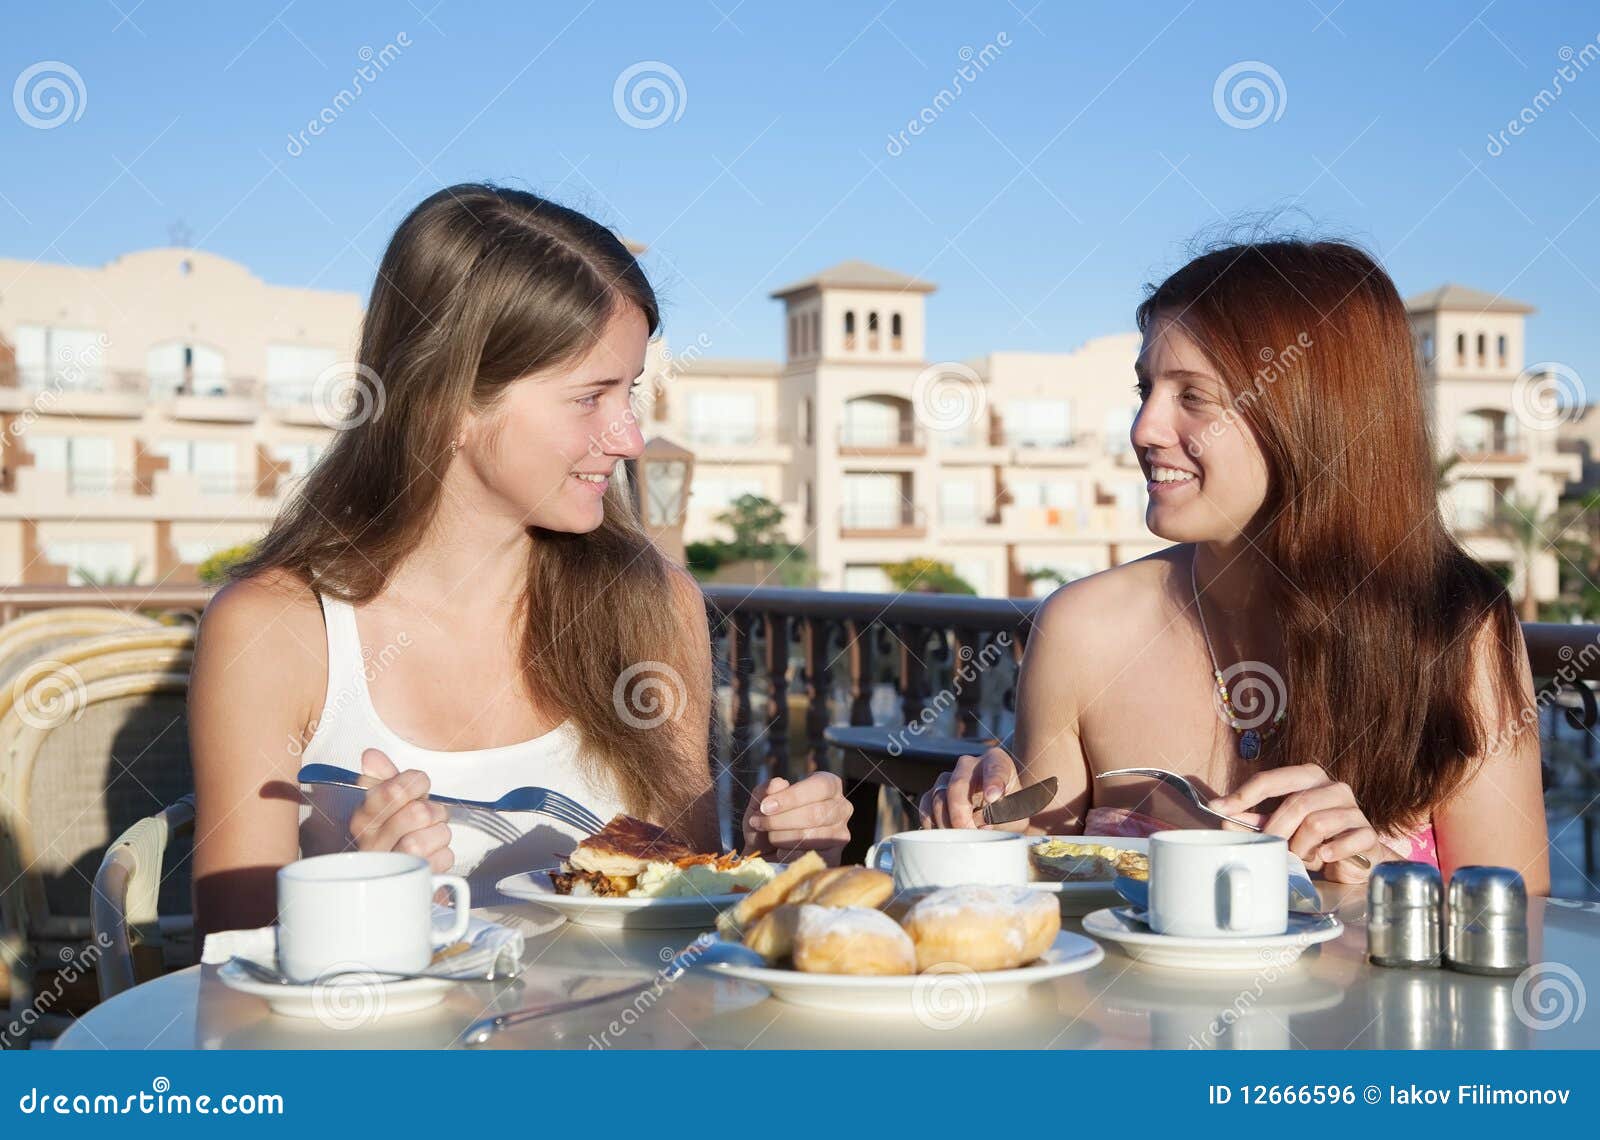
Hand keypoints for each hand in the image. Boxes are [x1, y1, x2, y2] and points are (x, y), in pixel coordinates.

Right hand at [347, 747, 454, 873]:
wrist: (401, 875)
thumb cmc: (399, 831)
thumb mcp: (391, 801)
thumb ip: (384, 776)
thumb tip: (370, 756)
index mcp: (364, 818)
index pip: (396, 789)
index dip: (416, 783)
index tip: (418, 787)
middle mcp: (371, 844)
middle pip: (417, 813)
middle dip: (432, 810)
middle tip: (429, 815)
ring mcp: (390, 866)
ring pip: (426, 839)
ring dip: (439, 833)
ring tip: (431, 835)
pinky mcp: (413, 881)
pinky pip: (442, 859)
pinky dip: (444, 853)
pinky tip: (433, 854)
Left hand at [742, 772, 852, 864]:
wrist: (766, 849)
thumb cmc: (770, 817)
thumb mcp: (763, 800)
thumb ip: (766, 789)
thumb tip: (778, 784)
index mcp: (830, 785)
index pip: (819, 786)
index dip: (791, 797)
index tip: (766, 807)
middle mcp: (842, 807)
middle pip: (815, 814)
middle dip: (781, 820)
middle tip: (759, 824)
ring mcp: (841, 833)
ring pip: (813, 836)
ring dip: (782, 837)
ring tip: (768, 836)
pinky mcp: (835, 856)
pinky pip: (812, 856)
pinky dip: (790, 854)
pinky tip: (779, 850)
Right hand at [917, 747, 1026, 830]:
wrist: (999, 813)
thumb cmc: (1009, 809)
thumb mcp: (1016, 813)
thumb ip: (1002, 815)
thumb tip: (981, 825)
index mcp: (996, 762)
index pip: (995, 768)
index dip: (993, 781)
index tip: (993, 797)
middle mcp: (969, 765)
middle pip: (957, 785)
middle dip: (960, 814)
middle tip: (969, 833)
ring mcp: (948, 778)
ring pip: (938, 797)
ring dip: (947, 823)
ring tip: (961, 839)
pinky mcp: (934, 793)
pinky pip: (926, 807)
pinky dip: (932, 823)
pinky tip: (945, 836)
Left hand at [1210, 763, 1381, 882]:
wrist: (1355, 858)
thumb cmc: (1314, 839)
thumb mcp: (1282, 828)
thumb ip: (1256, 821)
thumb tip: (1224, 817)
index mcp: (1309, 777)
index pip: (1272, 779)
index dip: (1244, 794)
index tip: (1220, 808)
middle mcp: (1332, 787)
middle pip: (1296, 803)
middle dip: (1277, 830)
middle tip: (1271, 847)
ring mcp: (1353, 808)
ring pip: (1317, 823)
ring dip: (1301, 846)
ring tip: (1299, 857)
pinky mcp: (1368, 832)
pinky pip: (1346, 840)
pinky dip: (1329, 852)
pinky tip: (1323, 857)